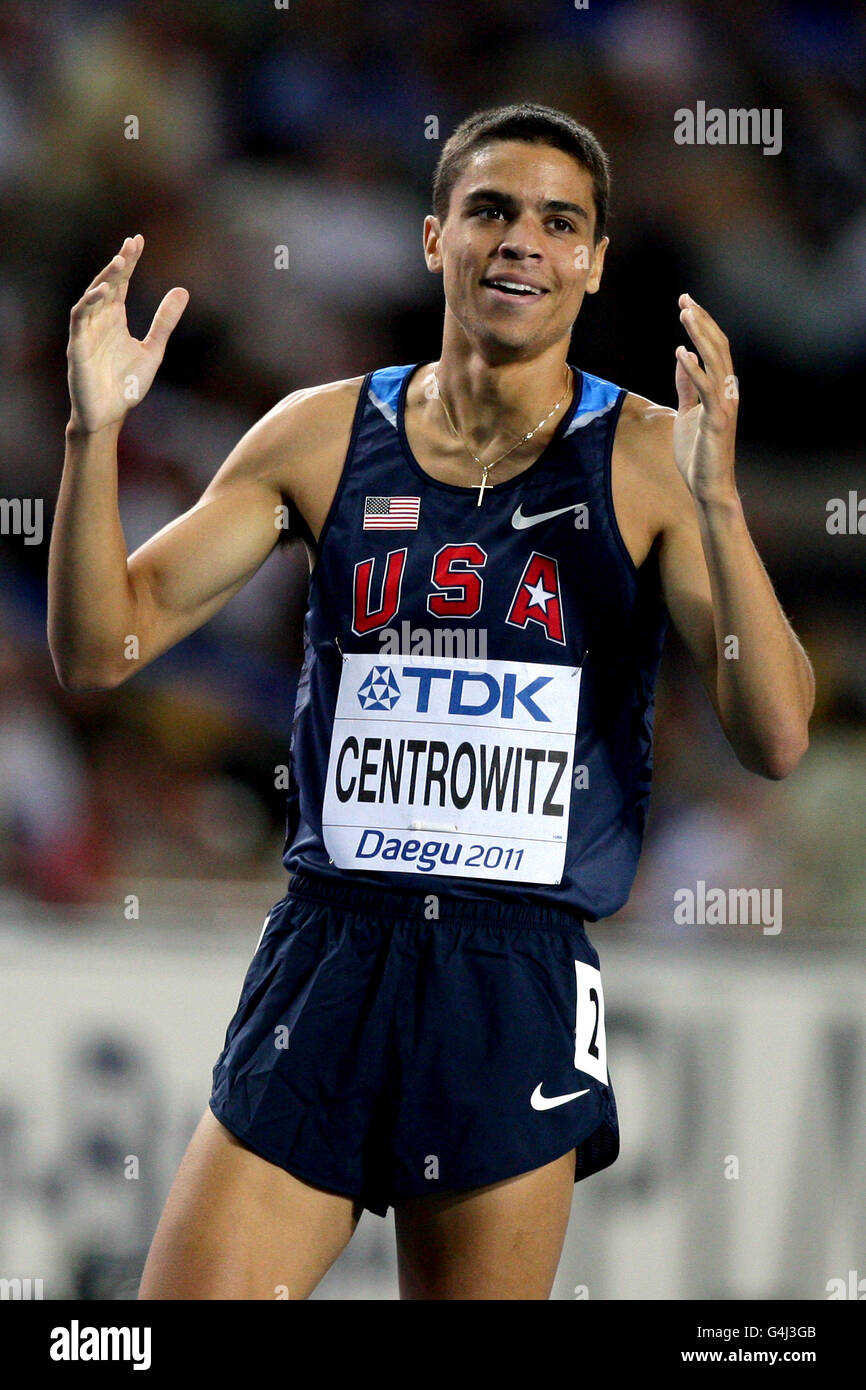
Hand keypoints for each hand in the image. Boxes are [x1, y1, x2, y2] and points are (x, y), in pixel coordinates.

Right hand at [67, 234, 188, 432]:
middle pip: (108, 283)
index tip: (138, 240)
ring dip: (106, 277)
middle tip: (132, 244)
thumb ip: (165, 321)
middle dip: (119, 263)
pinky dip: (90, 303)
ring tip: (121, 261)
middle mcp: (99, 319)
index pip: (122, 283)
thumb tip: (183, 289)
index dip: (129, 261)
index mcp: (115, 318)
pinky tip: (104, 291)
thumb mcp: (154, 349)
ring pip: (92, 296)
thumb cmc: (127, 384)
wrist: (109, 415)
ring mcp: (87, 331)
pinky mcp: (78, 346)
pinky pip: (80, 318)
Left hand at [673, 294, 738, 504]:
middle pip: (718, 348)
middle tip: (685, 299)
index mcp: (721, 388)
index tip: (686, 304)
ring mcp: (724, 405)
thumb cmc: (698, 453)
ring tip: (686, 315)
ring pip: (716, 362)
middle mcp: (727, 391)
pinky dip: (695, 370)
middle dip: (701, 322)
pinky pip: (707, 389)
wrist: (707, 486)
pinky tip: (683, 353)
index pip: (714, 349)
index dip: (701, 325)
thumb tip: (684, 358)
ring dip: (700, 336)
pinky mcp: (717, 420)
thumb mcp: (687, 413)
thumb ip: (687, 386)